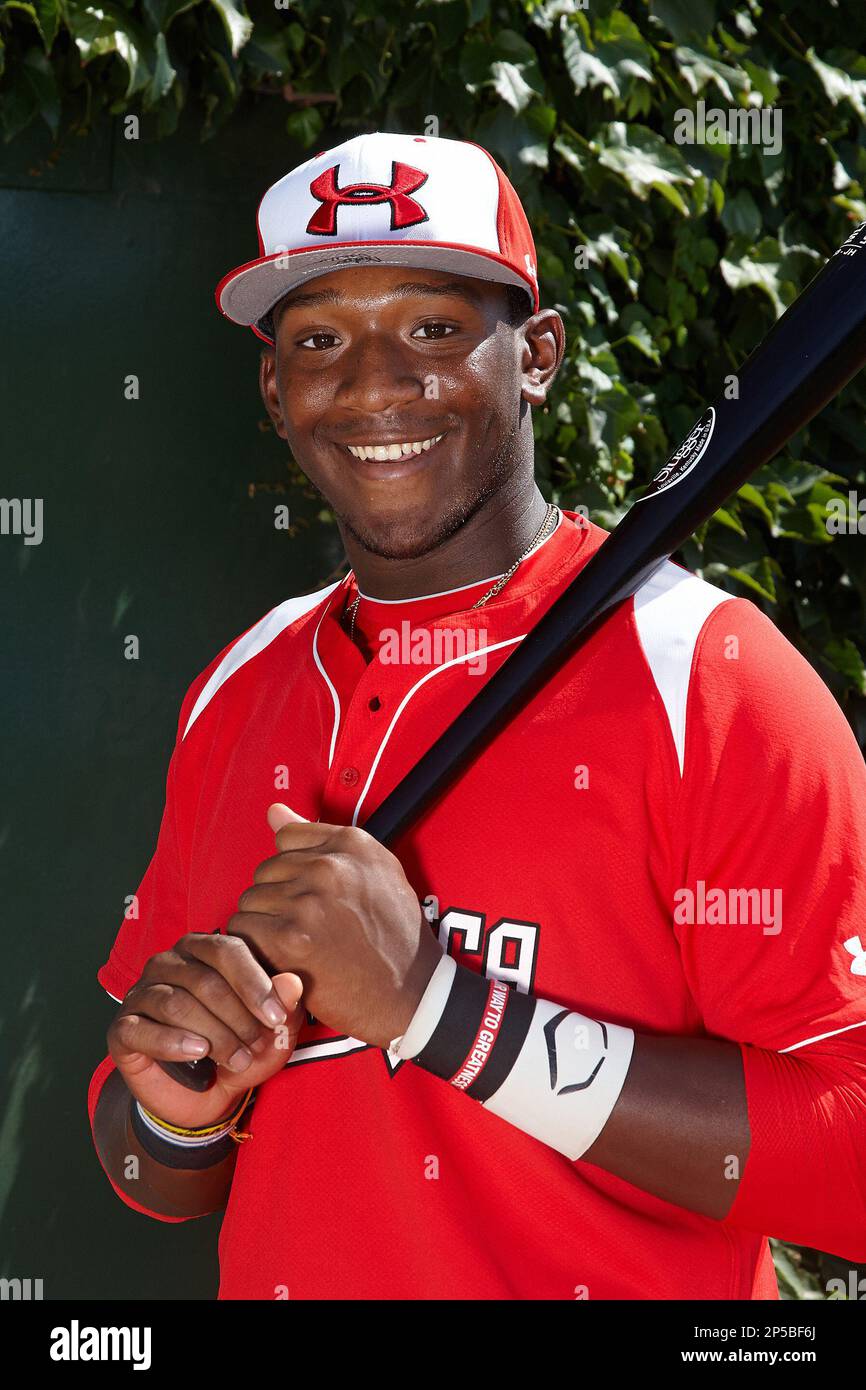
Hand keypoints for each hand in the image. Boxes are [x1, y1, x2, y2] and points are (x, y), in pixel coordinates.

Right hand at [107, 934, 305, 1129]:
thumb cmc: (241, 1049)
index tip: (277, 1016)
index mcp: (203, 950)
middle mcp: (168, 963)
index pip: (228, 951)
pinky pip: (143, 1030)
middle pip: (204, 980)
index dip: (254, 983)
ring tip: (236, 1058)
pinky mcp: (123, 1028)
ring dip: (212, 1034)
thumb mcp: (272, 1032)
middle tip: (257, 1044)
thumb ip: (283, 1005)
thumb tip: (293, 982)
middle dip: (236, 1016)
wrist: (206, 1097)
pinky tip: (197, 1053)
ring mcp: (141, 994)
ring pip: (177, 1004)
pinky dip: (172, 1042)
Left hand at [226, 804, 443, 1049]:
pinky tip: (282, 961)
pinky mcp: (289, 939)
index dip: (294, 873)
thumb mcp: (375, 873)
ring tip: (298, 947)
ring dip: (264, 928)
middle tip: (307, 930)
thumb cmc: (394, 938)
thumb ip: (320, 839)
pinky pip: (243, 932)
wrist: (411, 993)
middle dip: (277, 902)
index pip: (286, 839)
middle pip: (264, 872)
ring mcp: (308, 901)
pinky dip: (255, 951)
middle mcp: (329, 866)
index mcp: (352, 844)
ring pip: (250, 902)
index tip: (312, 899)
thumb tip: (273, 811)